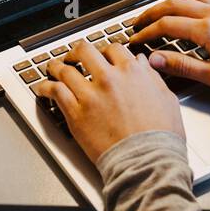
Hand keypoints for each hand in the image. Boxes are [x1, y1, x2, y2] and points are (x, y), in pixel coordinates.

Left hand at [34, 39, 183, 166]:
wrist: (148, 162)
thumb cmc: (160, 137)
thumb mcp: (166, 99)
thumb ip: (152, 77)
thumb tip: (143, 63)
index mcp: (132, 72)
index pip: (113, 49)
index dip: (105, 51)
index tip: (102, 56)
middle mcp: (109, 78)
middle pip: (85, 51)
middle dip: (77, 52)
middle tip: (74, 56)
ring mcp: (91, 94)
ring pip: (65, 70)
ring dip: (56, 67)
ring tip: (53, 68)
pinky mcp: (76, 113)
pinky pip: (55, 92)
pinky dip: (45, 87)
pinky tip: (43, 88)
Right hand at [129, 0, 209, 104]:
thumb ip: (182, 65)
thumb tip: (155, 59)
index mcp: (208, 29)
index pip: (166, 25)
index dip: (146, 32)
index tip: (135, 39)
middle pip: (175, 4)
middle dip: (153, 12)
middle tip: (139, 22)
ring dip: (173, 0)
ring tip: (162, 10)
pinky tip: (197, 4)